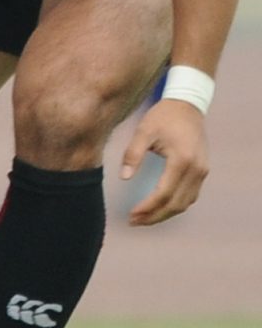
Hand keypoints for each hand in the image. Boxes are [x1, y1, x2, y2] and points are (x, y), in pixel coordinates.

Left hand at [120, 99, 208, 225]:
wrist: (187, 106)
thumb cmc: (163, 117)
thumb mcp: (143, 131)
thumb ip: (133, 154)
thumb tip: (125, 177)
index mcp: (182, 160)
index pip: (164, 193)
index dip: (148, 207)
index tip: (131, 215)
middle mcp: (196, 170)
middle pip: (177, 204)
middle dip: (155, 216)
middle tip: (134, 222)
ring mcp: (203, 172)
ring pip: (186, 203)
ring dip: (165, 214)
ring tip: (143, 218)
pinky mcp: (203, 171)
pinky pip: (190, 195)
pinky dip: (175, 205)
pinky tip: (159, 207)